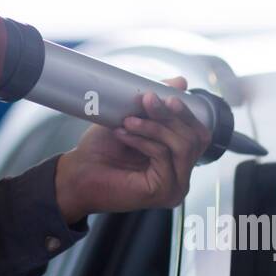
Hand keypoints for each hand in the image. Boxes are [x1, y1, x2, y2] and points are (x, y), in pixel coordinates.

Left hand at [54, 76, 213, 223]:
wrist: (77, 173)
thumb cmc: (101, 150)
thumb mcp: (132, 118)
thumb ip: (156, 103)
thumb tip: (181, 82)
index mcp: (177, 160)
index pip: (199, 133)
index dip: (187, 113)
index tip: (169, 95)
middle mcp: (181, 175)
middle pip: (195, 138)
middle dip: (172, 115)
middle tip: (148, 100)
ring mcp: (175, 186)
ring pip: (181, 146)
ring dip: (154, 126)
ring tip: (129, 119)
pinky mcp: (164, 192)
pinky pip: (163, 156)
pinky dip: (143, 140)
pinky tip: (124, 134)